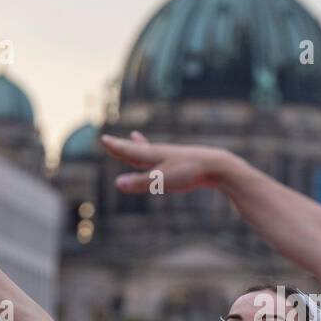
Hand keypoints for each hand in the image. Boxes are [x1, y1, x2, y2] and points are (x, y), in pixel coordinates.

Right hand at [102, 131, 232, 195]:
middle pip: (137, 150)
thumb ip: (139, 182)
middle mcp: (161, 153)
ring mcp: (172, 157)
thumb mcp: (162, 179)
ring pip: (152, 152)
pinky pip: (165, 159)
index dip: (115, 147)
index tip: (103, 139)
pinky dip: (160, 156)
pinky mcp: (183, 163)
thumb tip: (117, 183)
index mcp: (153, 154)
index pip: (129, 150)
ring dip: (140, 146)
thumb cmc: (189, 172)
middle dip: (123, 146)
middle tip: (109, 140)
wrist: (217, 166)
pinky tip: (163, 155)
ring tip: (134, 137)